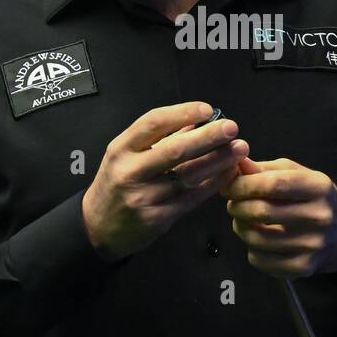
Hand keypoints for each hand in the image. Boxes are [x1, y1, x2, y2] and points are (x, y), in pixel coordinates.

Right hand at [83, 102, 248, 260]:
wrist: (97, 227)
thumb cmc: (117, 184)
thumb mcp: (126, 155)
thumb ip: (160, 139)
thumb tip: (198, 121)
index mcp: (121, 149)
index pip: (153, 123)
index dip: (182, 113)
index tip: (207, 109)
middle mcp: (130, 171)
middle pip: (174, 150)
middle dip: (207, 137)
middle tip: (231, 128)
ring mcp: (143, 197)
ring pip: (187, 176)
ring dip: (217, 161)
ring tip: (238, 150)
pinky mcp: (156, 219)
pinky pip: (191, 199)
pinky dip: (212, 185)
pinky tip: (227, 174)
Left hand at [222, 157, 336, 278]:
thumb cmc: (314, 197)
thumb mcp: (297, 174)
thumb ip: (264, 169)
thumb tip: (234, 166)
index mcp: (319, 187)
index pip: (272, 184)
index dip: (242, 185)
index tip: (228, 186)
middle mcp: (320, 216)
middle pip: (262, 212)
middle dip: (236, 207)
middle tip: (233, 204)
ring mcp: (313, 245)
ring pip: (257, 239)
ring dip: (240, 228)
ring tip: (242, 221)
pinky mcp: (304, 267)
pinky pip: (261, 261)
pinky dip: (251, 249)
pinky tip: (257, 240)